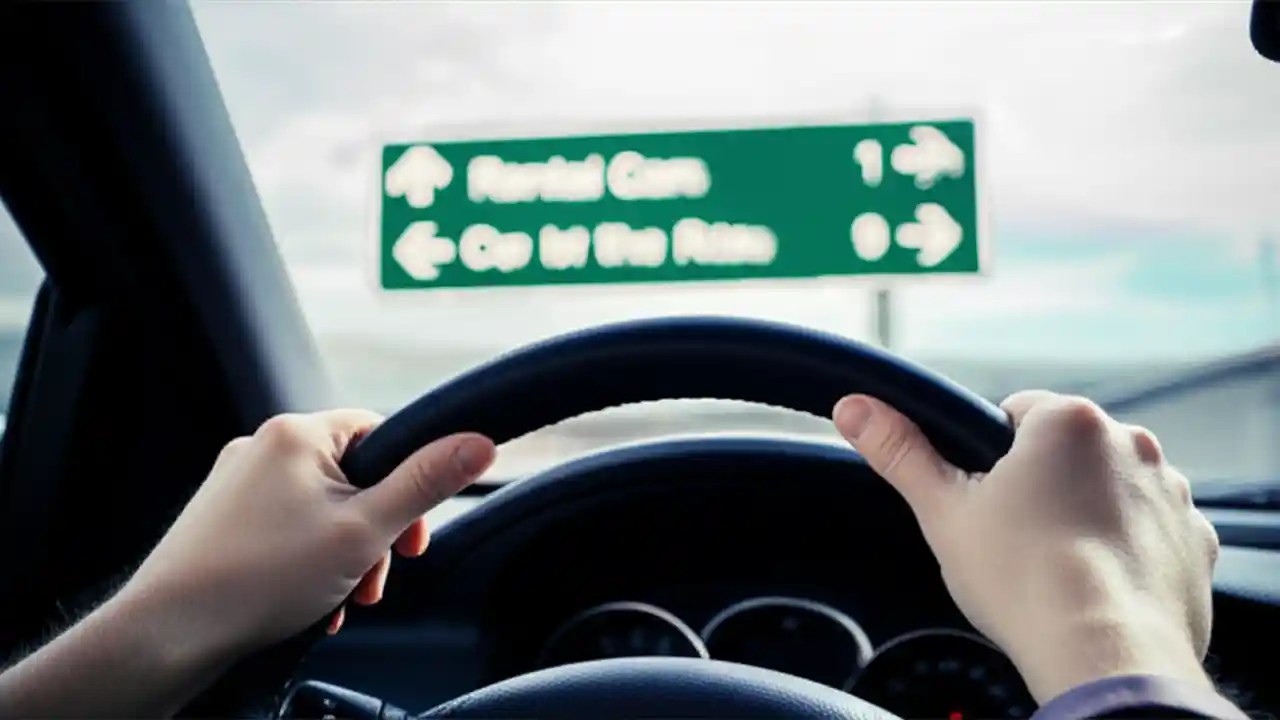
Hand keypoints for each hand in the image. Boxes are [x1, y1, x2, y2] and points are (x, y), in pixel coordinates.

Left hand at [123, 410, 494, 661]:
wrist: (171, 631)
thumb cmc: (261, 579)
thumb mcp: (366, 531)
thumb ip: (426, 484)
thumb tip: (479, 443)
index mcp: (297, 434)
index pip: (380, 432)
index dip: (410, 482)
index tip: (414, 533)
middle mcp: (262, 447)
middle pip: (353, 476)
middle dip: (375, 532)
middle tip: (376, 576)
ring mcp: (236, 482)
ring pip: (320, 508)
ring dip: (345, 553)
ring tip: (341, 597)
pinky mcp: (221, 518)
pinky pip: (286, 527)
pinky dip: (308, 560)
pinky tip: (310, 599)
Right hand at [833, 391, 1218, 702]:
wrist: (1103, 655)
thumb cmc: (1024, 582)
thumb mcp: (942, 511)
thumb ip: (900, 451)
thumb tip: (855, 408)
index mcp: (1067, 421)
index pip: (1015, 413)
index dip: (990, 458)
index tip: (986, 500)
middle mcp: (1130, 443)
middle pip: (1066, 450)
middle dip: (1042, 483)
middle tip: (1014, 536)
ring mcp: (1170, 492)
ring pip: (1109, 488)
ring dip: (1086, 511)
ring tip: (1056, 564)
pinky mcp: (1195, 540)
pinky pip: (1150, 530)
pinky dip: (1126, 549)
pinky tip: (1097, 582)